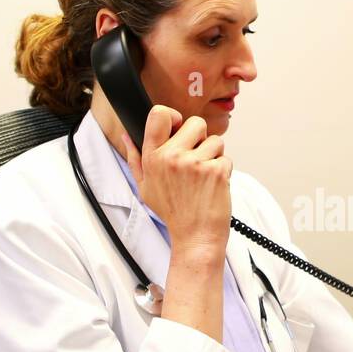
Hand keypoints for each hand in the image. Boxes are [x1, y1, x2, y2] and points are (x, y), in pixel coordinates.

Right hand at [120, 105, 232, 254]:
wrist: (195, 237)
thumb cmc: (172, 212)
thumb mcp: (145, 187)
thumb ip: (135, 159)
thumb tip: (126, 136)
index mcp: (152, 157)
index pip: (159, 114)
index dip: (174, 116)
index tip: (179, 127)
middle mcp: (171, 157)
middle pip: (196, 123)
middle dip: (200, 138)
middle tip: (196, 159)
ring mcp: (194, 163)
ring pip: (215, 140)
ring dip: (214, 155)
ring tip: (204, 176)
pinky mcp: (215, 171)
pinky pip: (225, 158)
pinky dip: (223, 170)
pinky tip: (212, 185)